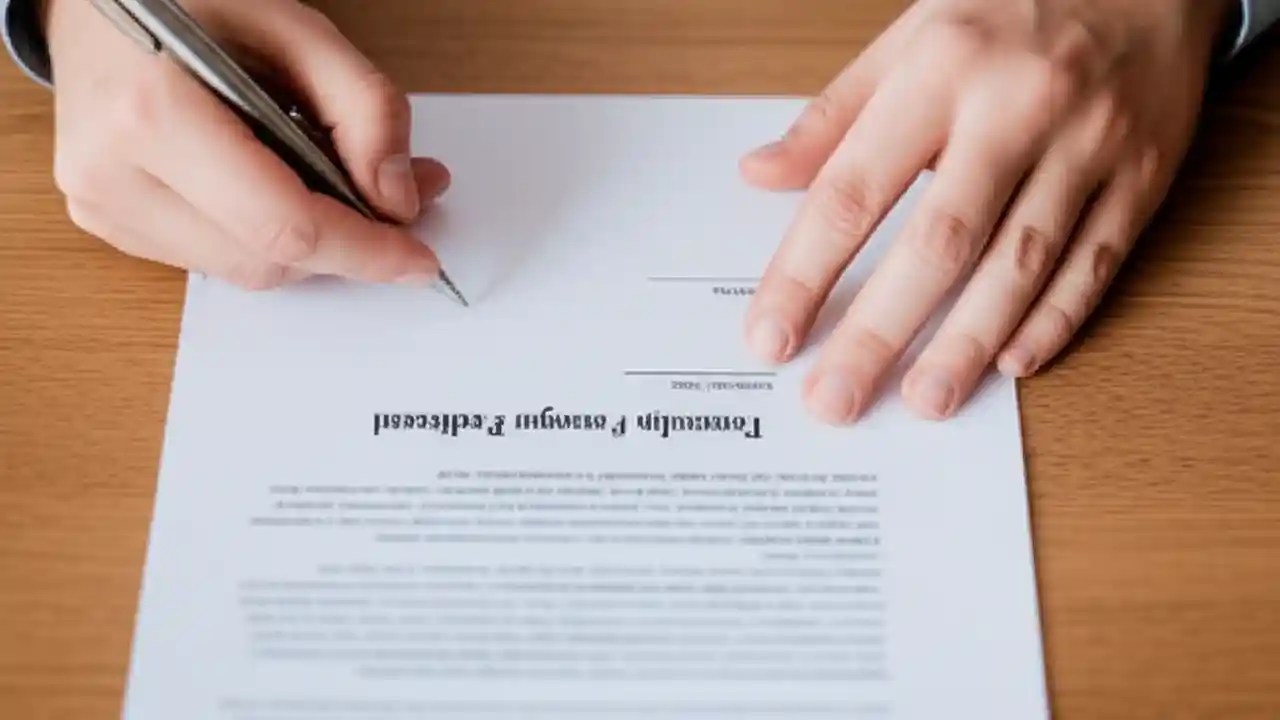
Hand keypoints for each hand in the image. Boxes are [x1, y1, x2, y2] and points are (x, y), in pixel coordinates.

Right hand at [45, 0, 450, 288]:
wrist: (93, 0)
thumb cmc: (192, 1)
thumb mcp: (294, 25)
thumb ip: (366, 108)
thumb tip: (398, 200)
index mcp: (153, 114)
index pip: (284, 226)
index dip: (365, 252)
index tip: (419, 260)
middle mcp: (114, 174)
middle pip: (268, 260)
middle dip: (346, 245)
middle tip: (399, 202)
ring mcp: (104, 206)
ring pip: (244, 271)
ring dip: (308, 244)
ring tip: (340, 183)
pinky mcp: (108, 224)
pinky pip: (214, 260)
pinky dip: (262, 237)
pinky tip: (276, 185)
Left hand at [740, 0, 1233, 422]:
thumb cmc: (1014, 6)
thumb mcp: (911, 36)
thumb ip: (833, 114)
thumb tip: (760, 175)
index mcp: (940, 68)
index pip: (854, 189)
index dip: (805, 272)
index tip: (771, 336)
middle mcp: (1015, 108)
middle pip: (938, 242)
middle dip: (880, 331)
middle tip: (835, 400)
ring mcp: (1087, 144)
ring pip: (1020, 263)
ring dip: (966, 342)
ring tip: (923, 399)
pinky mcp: (1144, 173)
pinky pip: (1096, 261)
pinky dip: (1054, 319)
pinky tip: (1012, 363)